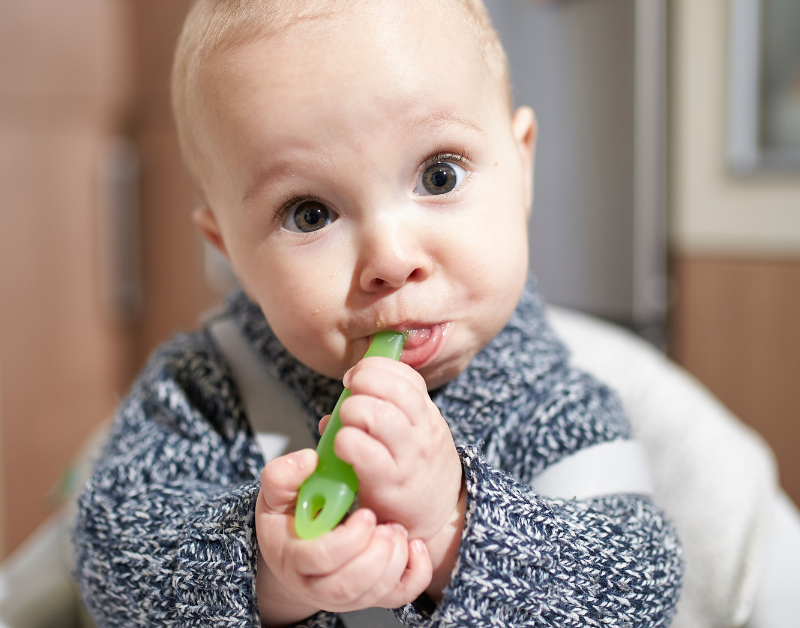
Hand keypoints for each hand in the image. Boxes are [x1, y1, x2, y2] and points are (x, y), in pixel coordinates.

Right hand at [254, 449, 431, 624]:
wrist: (297, 542)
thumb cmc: (290, 515)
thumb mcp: (278, 491)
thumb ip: (284, 474)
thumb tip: (309, 461)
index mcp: (293, 558)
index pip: (319, 560)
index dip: (347, 540)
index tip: (366, 514)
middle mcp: (316, 585)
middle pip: (347, 586)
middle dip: (374, 556)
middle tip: (386, 526)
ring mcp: (344, 595)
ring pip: (373, 594)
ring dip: (393, 562)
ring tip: (397, 531)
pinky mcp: (369, 594)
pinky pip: (398, 596)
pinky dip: (415, 576)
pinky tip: (414, 547)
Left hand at [324, 357, 462, 541]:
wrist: (440, 520)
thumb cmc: (416, 474)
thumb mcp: (412, 438)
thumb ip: (378, 418)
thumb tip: (333, 415)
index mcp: (427, 416)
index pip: (406, 376)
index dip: (375, 368)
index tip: (355, 378)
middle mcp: (422, 432)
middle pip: (392, 387)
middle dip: (361, 383)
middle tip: (349, 399)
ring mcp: (409, 457)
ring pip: (378, 414)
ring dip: (352, 411)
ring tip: (347, 425)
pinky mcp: (391, 482)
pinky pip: (364, 450)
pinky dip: (346, 441)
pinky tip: (343, 448)